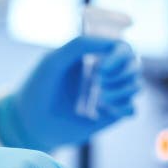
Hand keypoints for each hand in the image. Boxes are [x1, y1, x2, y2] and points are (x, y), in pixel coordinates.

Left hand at [0, 36, 139, 151]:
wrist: (30, 123)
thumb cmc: (38, 87)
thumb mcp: (54, 60)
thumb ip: (81, 44)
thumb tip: (114, 44)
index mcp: (93, 55)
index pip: (122, 47)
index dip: (120, 55)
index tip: (102, 69)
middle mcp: (105, 73)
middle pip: (135, 65)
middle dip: (122, 75)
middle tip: (99, 84)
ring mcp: (109, 94)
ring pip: (136, 86)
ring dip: (123, 91)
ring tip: (100, 99)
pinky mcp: (110, 116)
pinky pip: (132, 109)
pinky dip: (124, 108)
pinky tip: (106, 111)